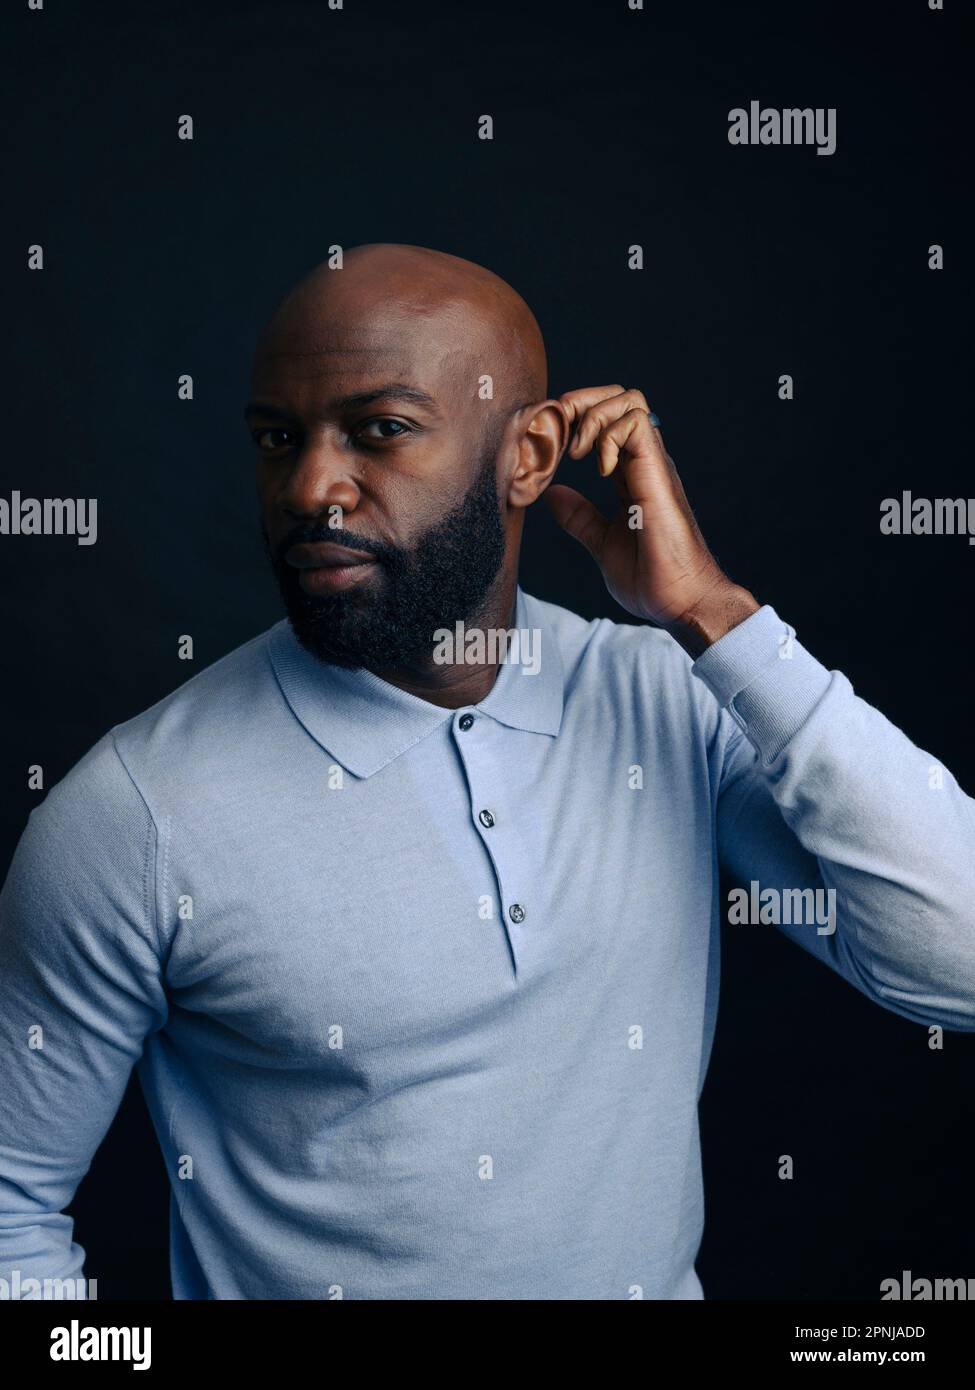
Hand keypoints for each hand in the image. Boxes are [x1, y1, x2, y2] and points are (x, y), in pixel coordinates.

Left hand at [543, 385, 759, 655]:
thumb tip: (552, 495)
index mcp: (633, 475)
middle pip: (620, 397)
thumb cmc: (652, 579)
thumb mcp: (602, 543)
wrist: (682, 602)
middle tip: (558, 434)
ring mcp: (654, 465)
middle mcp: (645, 463)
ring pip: (629, 401)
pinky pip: (635, 424)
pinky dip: (608, 435)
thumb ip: (579, 517)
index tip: (552, 443)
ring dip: (592, 415)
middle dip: (581, 402)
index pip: (609, 421)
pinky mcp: (658, 474)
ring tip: (575, 452)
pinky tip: (596, 467)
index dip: (577, 419)